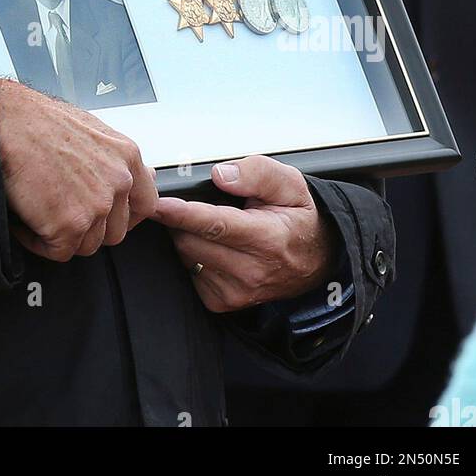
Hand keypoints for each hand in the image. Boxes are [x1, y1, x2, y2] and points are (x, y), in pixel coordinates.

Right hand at [0, 77, 158, 261]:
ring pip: (87, 244)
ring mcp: (97, 206)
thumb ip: (114, 159)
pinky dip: (38, 241)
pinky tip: (26, 218)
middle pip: (115, 231)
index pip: (146, 204)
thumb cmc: (39, 121)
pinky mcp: (69, 225)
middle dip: (88, 227)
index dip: (124, 215)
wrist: (8, 121)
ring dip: (62, 234)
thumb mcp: (90, 130)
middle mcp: (118, 182)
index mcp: (127, 156)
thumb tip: (133, 178)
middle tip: (60, 211)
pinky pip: (58, 252)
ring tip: (39, 210)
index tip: (105, 216)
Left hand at [153, 157, 336, 312]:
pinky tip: (212, 246)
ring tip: (206, 224)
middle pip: (192, 241)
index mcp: (268, 238)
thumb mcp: (289, 183)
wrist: (316, 259)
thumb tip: (220, 175)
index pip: (216, 225)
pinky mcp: (224, 302)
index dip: (183, 214)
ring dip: (186, 237)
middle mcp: (252, 271)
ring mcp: (237, 292)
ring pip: (187, 257)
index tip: (159, 205)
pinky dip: (193, 256)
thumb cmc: (297, 216)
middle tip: (187, 202)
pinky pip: (190, 274)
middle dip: (181, 219)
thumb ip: (256, 173)